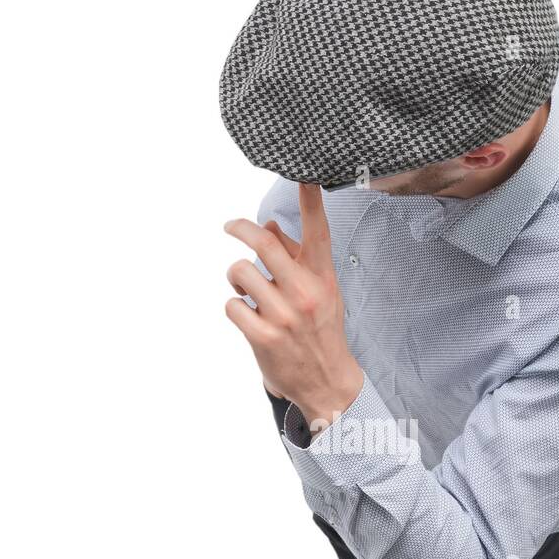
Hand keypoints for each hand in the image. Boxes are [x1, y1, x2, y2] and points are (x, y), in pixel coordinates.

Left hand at [224, 184, 363, 432]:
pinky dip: (234, 307)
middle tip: (231, 226)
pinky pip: (231, 305)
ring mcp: (283, 315)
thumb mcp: (320, 291)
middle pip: (264, 244)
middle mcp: (304, 292)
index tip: (305, 175)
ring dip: (236, 278)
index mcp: (321, 277)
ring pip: (240, 272)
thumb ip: (296, 258)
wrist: (328, 382)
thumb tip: (266, 227)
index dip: (310, 201)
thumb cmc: (321, 330)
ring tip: (246, 291)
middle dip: (240, 229)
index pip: (317, 232)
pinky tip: (247, 315)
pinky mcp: (263, 337)